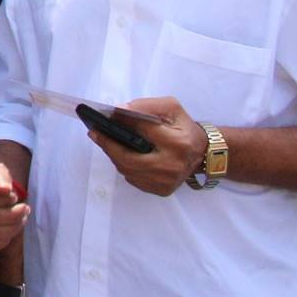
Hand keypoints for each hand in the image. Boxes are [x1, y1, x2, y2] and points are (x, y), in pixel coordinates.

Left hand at [85, 96, 203, 196]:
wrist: (203, 153)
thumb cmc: (184, 128)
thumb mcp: (171, 108)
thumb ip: (146, 106)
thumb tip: (120, 110)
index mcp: (177, 143)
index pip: (141, 130)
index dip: (121, 122)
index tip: (104, 116)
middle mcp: (172, 166)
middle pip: (128, 158)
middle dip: (108, 145)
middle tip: (94, 133)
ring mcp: (167, 182)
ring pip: (128, 170)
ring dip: (113, 155)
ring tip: (103, 140)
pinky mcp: (162, 190)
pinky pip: (134, 178)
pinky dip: (124, 165)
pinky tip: (118, 153)